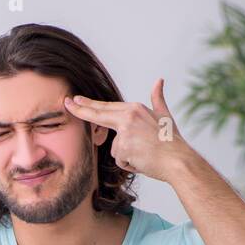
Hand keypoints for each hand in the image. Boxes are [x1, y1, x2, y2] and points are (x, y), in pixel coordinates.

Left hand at [63, 78, 192, 182]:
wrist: (178, 160)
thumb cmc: (172, 141)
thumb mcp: (165, 116)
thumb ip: (158, 99)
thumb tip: (159, 80)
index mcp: (135, 108)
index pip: (106, 107)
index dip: (89, 104)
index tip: (76, 99)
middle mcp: (128, 116)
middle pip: (98, 114)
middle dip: (80, 109)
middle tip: (67, 103)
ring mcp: (125, 131)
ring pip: (115, 148)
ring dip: (126, 155)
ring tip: (144, 154)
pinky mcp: (123, 147)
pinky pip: (119, 160)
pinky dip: (129, 164)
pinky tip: (142, 161)